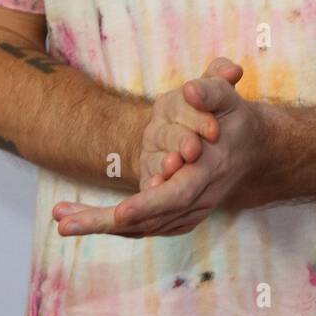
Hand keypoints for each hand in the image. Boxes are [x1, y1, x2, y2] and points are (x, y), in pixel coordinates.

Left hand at [53, 59, 263, 237]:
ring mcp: (187, 213)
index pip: (179, 194)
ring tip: (61, 218)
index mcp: (210, 170)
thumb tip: (191, 89)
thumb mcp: (228, 95)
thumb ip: (212, 88)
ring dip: (99, 223)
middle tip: (65, 223)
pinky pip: (140, 227)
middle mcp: (197, 199)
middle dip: (106, 221)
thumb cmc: (234, 117)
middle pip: (150, 219)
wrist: (254, 148)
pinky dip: (109, 225)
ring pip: (140, 227)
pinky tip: (77, 218)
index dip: (150, 204)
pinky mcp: (176, 218)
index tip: (121, 212)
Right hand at [138, 57, 243, 189]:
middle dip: (181, 141)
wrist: (232, 146)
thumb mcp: (225, 96)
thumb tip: (232, 71)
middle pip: (165, 135)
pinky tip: (158, 188)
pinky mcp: (151, 180)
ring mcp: (152, 155)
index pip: (179, 107)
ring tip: (174, 166)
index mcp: (171, 104)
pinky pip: (149, 183)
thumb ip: (224, 79)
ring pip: (154, 160)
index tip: (214, 130)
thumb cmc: (224, 116)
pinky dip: (152, 188)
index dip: (197, 118)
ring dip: (164, 165)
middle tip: (194, 150)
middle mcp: (157, 129)